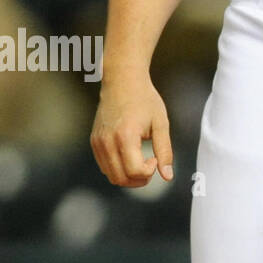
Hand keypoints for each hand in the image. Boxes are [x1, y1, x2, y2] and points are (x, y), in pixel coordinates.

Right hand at [90, 70, 173, 187]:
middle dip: (139, 180)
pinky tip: (130, 156)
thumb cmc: (144, 100)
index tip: (155, 159)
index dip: (149, 172)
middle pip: (121, 178)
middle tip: (151, 165)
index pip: (134, 171)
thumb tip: (167, 176)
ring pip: (111, 176)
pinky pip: (104, 166)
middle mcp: (107, 142)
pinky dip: (118, 169)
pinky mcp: (94, 142)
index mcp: (125, 136)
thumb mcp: (161, 123)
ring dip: (128, 177)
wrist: (123, 82)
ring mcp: (98, 143)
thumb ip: (165, 150)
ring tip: (142, 162)